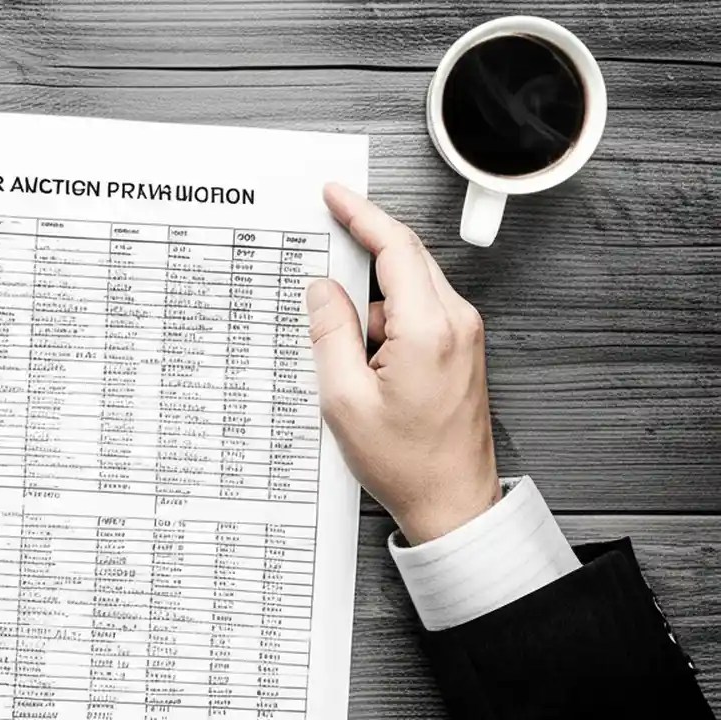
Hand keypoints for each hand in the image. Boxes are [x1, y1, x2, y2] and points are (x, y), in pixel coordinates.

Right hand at [306, 184, 499, 544]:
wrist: (452, 503)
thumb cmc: (407, 462)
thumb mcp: (344, 400)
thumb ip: (329, 334)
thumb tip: (321, 291)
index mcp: (428, 330)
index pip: (395, 248)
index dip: (361, 214)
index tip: (336, 196)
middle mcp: (456, 324)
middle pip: (406, 260)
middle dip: (362, 252)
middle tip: (323, 254)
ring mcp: (463, 337)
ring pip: (408, 290)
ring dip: (370, 305)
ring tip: (344, 358)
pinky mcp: (460, 351)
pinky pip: (417, 315)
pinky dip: (385, 324)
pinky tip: (362, 363)